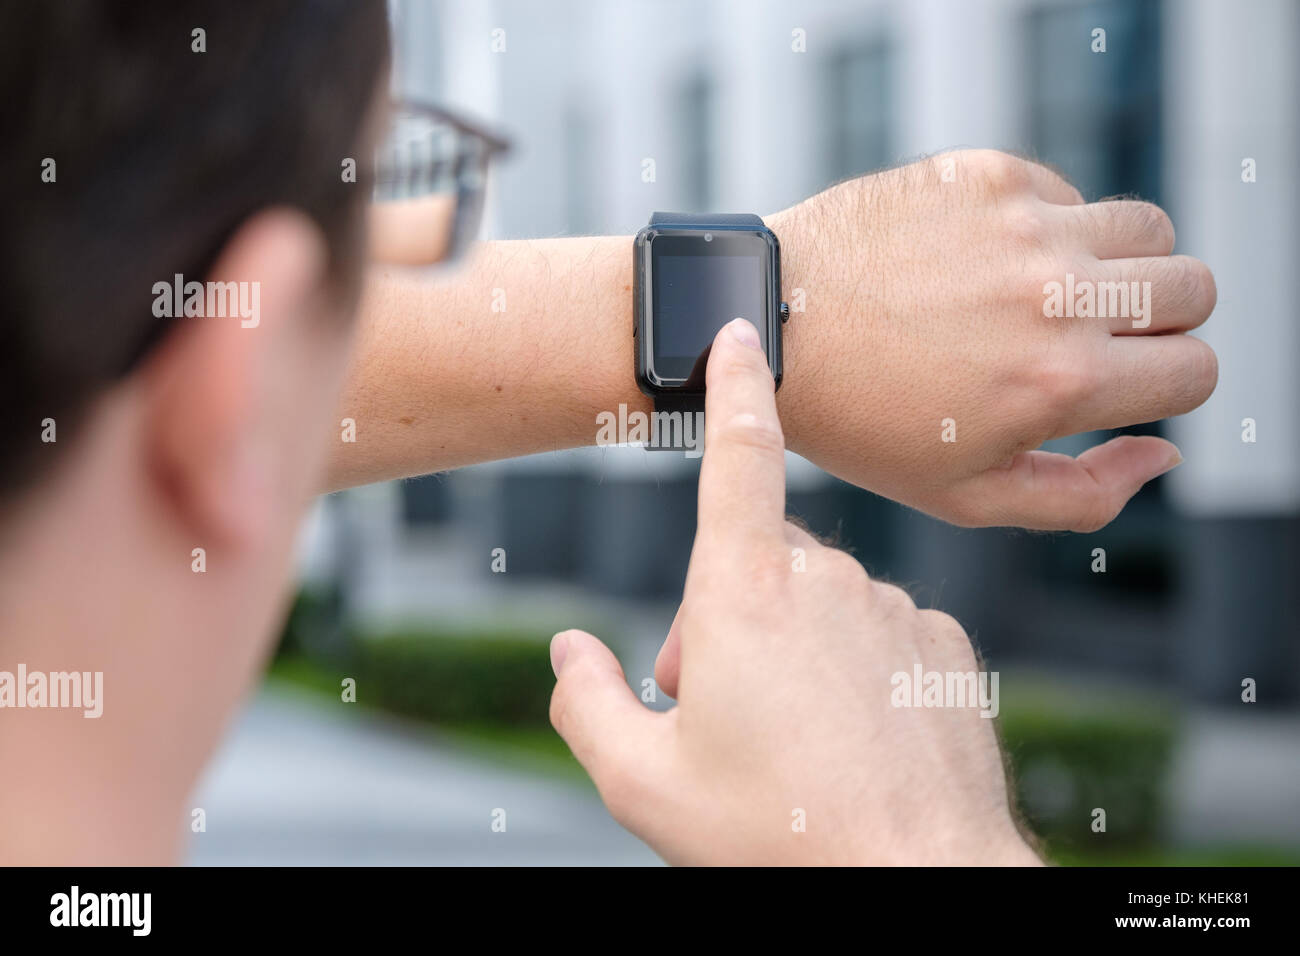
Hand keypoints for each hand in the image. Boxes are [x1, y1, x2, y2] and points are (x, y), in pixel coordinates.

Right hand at [548, 319, 1038, 864]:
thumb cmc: (778, 837)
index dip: (731, 385)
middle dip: (724, 617)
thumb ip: (585, 704)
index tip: (736, 331)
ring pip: (820, 600)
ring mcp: (894, 610)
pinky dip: (856, 665)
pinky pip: (881, 629)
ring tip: (792, 738)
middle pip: (755, 561)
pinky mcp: (943, 645)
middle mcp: (828, 582)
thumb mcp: (643, 784)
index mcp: (745, 595)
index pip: (735, 454)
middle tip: (717, 710)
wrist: (917, 881)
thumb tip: (570, 651)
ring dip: (792, 645)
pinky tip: (852, 735)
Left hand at [771, 149, 1217, 531]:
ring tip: (1054, 295)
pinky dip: (1049, 226)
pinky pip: (1068, 191)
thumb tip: (1164, 455)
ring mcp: (1024, 225)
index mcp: (1060, 383)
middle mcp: (1056, 296)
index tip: (1124, 384)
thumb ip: (1084, 494)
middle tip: (1099, 339)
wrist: (772, 327)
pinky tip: (988, 260)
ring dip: (1121, 265)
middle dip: (1162, 321)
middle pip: (1195, 288)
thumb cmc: (863, 422)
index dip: (1168, 386)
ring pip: (1148, 229)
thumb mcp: (966, 496)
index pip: (1197, 371)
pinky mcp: (986, 175)